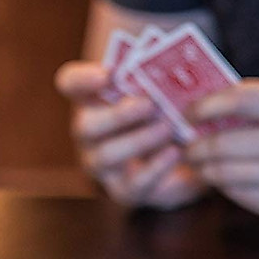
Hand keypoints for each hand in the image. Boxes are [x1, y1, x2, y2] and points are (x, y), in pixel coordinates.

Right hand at [54, 59, 205, 208]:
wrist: (188, 156)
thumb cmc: (169, 111)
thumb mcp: (165, 91)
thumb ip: (158, 79)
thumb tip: (170, 68)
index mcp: (93, 98)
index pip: (70, 83)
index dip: (83, 79)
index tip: (108, 73)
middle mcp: (89, 133)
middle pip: (85, 126)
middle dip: (117, 115)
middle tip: (148, 104)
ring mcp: (102, 165)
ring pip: (106, 156)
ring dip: (138, 140)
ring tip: (167, 128)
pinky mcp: (125, 190)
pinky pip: (134, 183)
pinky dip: (156, 167)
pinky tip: (175, 152)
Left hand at [185, 78, 258, 235]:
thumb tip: (225, 97)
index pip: (239, 100)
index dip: (205, 105)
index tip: (189, 112)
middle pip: (224, 144)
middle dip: (196, 145)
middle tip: (185, 145)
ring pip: (227, 175)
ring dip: (206, 169)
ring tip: (198, 163)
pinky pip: (243, 197)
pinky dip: (229, 188)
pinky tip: (225, 181)